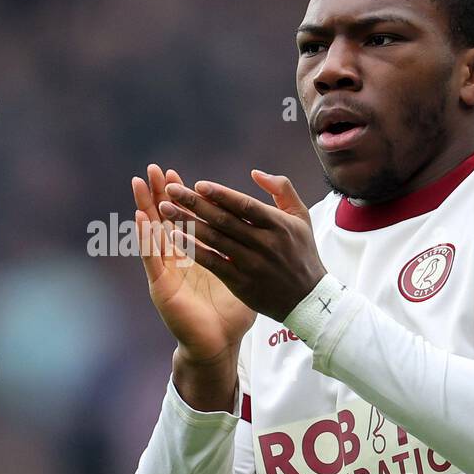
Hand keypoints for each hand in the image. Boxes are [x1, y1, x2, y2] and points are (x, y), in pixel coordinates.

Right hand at [131, 164, 256, 366]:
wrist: (219, 345)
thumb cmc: (230, 314)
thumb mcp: (241, 275)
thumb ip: (245, 252)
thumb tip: (256, 232)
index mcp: (195, 256)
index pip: (184, 219)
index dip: (178, 198)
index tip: (176, 174)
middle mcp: (177, 261)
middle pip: (163, 221)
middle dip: (158, 194)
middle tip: (153, 169)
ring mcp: (167, 273)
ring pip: (153, 234)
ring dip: (145, 208)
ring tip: (139, 184)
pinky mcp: (162, 287)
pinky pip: (152, 258)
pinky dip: (146, 237)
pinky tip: (141, 219)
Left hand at [157, 170, 327, 321]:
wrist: (308, 300)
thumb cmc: (302, 253)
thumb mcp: (301, 217)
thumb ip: (282, 189)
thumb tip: (255, 173)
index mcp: (279, 224)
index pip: (244, 205)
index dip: (221, 194)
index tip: (198, 184)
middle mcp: (265, 243)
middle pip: (223, 220)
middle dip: (194, 203)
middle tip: (170, 190)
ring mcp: (252, 264)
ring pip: (214, 240)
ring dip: (187, 223)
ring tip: (165, 210)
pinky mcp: (241, 283)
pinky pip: (213, 263)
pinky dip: (193, 249)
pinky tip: (176, 238)